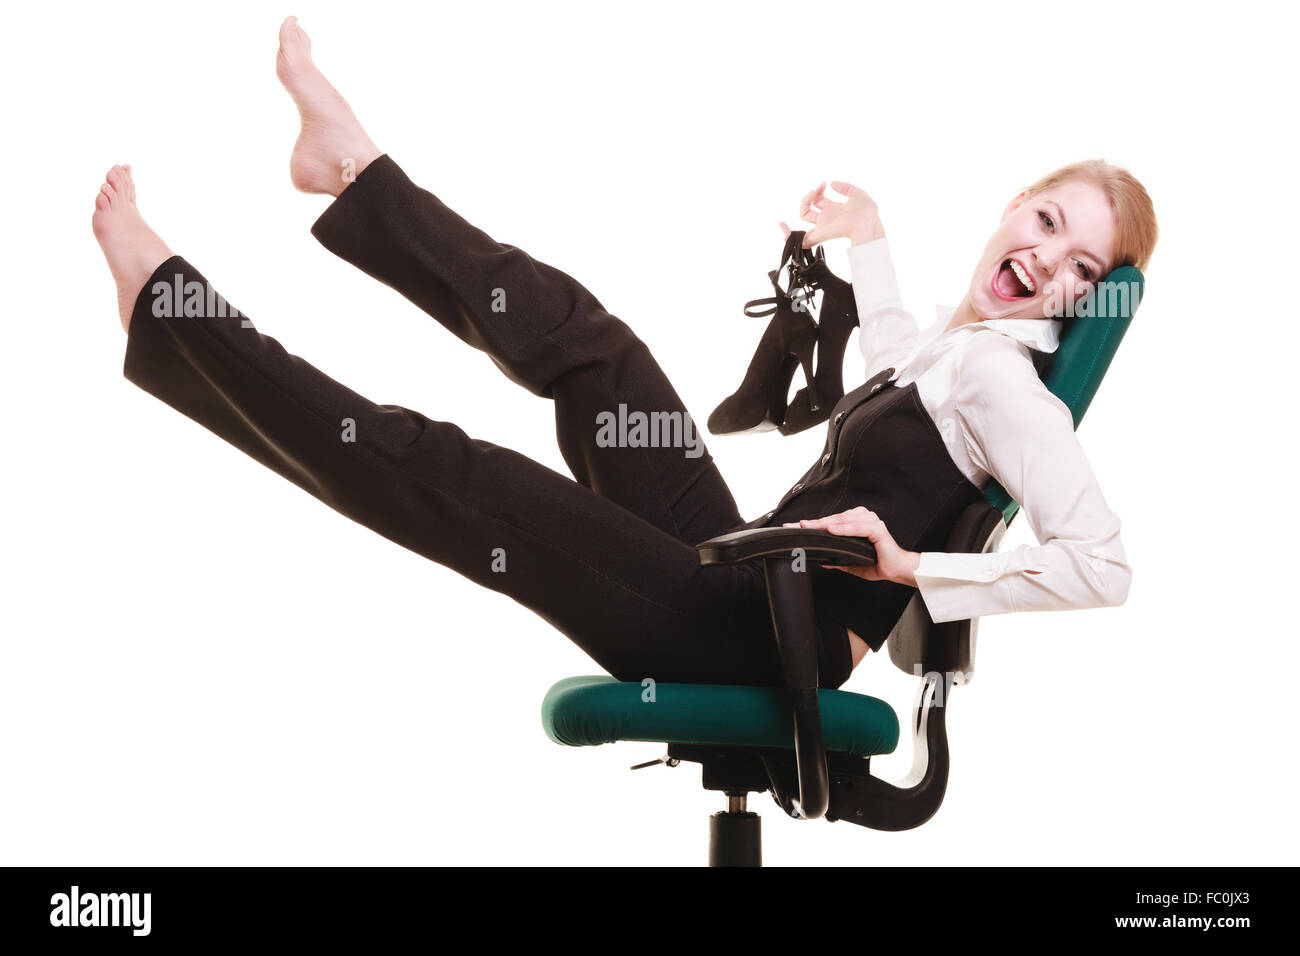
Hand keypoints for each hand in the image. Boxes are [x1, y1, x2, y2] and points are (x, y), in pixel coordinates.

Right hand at [778, 181, 884, 248]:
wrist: (867, 223)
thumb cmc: (866, 212)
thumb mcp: (858, 193)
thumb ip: (845, 187)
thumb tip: (831, 184)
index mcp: (834, 208)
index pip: (818, 200)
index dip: (815, 192)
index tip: (821, 185)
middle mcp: (827, 216)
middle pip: (809, 206)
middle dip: (809, 196)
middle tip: (817, 189)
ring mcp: (823, 224)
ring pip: (804, 215)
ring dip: (804, 201)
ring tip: (814, 192)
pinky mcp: (820, 233)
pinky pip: (803, 239)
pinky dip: (789, 236)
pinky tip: (781, 225)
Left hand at [782, 506, 919, 585]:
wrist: (898, 569)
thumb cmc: (879, 563)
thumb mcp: (852, 562)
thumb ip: (838, 560)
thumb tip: (821, 561)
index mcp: (857, 522)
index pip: (831, 522)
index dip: (813, 524)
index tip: (795, 526)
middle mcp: (863, 517)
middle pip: (834, 519)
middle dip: (814, 523)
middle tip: (797, 525)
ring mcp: (871, 521)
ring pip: (843, 521)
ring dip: (826, 524)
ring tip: (810, 527)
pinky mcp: (877, 528)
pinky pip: (857, 528)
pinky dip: (844, 529)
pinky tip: (831, 530)